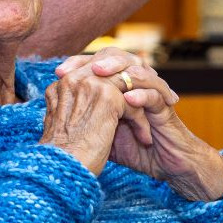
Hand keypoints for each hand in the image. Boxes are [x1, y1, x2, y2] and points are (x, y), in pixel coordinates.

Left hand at [56, 48, 222, 201]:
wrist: (168, 165)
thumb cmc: (137, 148)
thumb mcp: (105, 132)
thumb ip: (86, 118)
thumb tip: (54, 111)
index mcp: (121, 86)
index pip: (100, 62)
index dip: (79, 63)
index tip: (58, 72)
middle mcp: (137, 85)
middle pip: (118, 57)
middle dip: (96, 60)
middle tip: (76, 67)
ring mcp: (153, 94)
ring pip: (139, 70)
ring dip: (118, 70)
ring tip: (99, 73)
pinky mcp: (166, 109)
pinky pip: (156, 95)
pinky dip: (142, 95)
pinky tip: (128, 98)